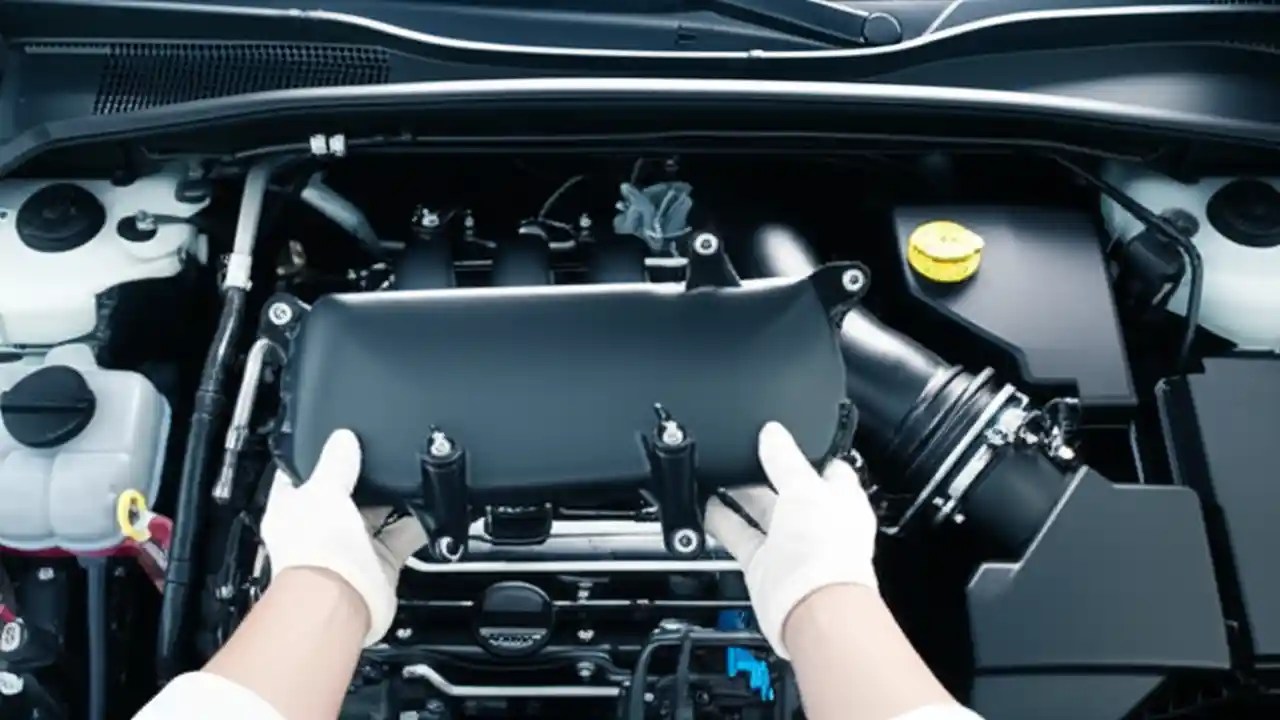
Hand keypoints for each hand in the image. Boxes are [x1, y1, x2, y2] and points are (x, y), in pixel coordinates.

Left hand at [261, 429, 426, 646]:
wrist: (339, 603)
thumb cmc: (314, 551)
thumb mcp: (322, 490)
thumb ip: (335, 462)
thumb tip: (343, 438)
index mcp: (293, 510)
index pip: (301, 476)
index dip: (317, 459)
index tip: (337, 442)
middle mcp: (321, 529)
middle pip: (344, 495)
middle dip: (363, 479)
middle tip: (382, 456)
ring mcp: (351, 547)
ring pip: (377, 516)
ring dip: (393, 501)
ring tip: (409, 476)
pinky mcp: (379, 563)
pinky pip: (403, 536)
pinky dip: (417, 524)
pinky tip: (427, 506)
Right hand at [705, 422, 878, 658]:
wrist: (812, 609)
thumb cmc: (828, 554)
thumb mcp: (805, 488)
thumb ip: (785, 458)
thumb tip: (773, 433)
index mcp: (841, 500)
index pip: (824, 467)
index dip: (802, 451)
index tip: (777, 437)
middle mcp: (816, 524)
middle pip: (786, 489)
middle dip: (763, 472)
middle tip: (738, 453)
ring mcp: (790, 546)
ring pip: (760, 512)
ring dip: (738, 495)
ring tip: (715, 473)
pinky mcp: (765, 566)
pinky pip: (739, 536)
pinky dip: (722, 521)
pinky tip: (707, 505)